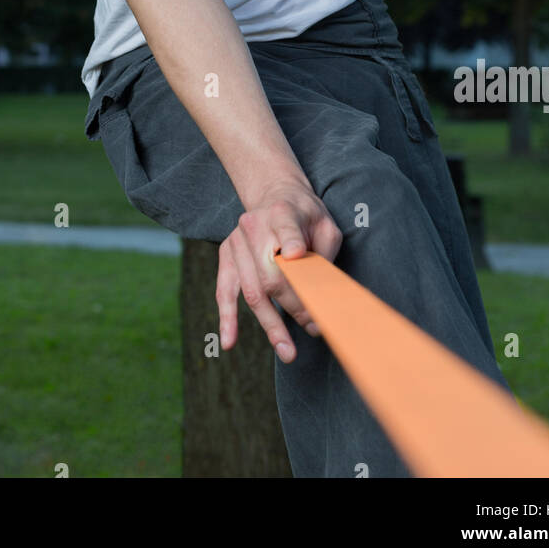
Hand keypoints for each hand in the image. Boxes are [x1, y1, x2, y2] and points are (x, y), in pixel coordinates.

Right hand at [216, 176, 342, 362]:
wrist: (274, 196)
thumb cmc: (305, 216)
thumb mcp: (324, 224)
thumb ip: (323, 252)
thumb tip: (322, 293)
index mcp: (282, 211)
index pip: (286, 228)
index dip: (291, 241)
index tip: (298, 254)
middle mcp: (254, 225)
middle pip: (271, 274)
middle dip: (293, 306)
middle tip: (313, 328)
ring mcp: (236, 242)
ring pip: (252, 290)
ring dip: (270, 323)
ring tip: (286, 350)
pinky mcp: (226, 255)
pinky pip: (224, 290)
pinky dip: (227, 317)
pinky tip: (229, 341)